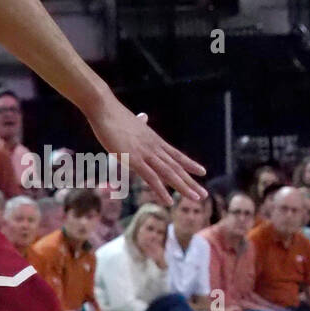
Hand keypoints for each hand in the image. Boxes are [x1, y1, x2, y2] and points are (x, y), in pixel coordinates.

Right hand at [85, 102, 204, 205]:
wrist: (104, 108)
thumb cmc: (114, 115)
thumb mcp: (133, 121)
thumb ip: (140, 123)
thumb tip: (144, 117)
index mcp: (155, 141)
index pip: (177, 155)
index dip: (190, 164)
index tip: (203, 172)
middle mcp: (154, 148)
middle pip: (177, 167)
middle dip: (191, 182)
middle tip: (204, 194)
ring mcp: (145, 153)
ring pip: (169, 173)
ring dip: (184, 187)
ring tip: (197, 198)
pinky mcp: (134, 159)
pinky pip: (151, 178)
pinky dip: (161, 190)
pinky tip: (169, 202)